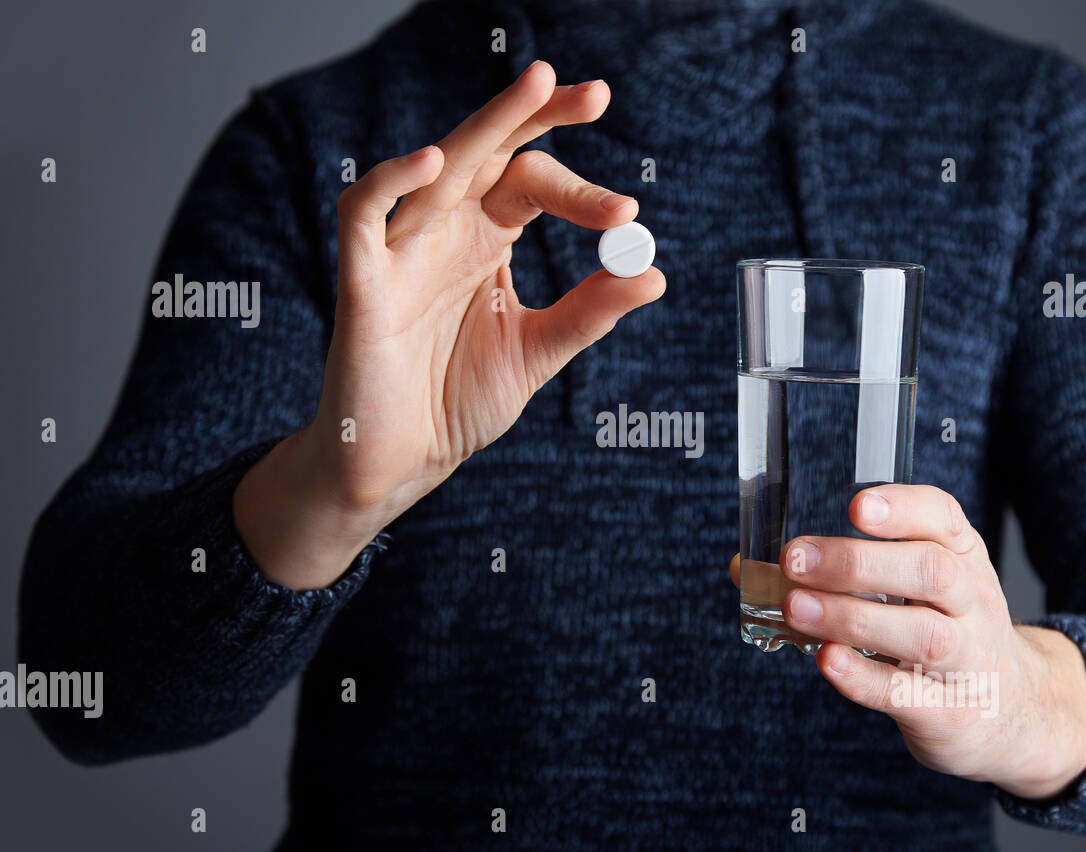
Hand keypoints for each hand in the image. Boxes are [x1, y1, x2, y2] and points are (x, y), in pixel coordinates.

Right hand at [235, 60, 665, 588]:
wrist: (405, 461)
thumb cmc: (458, 401)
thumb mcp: (539, 351)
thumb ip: (589, 312)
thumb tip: (653, 274)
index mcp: (487, 241)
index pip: (535, 184)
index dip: (583, 191)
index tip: (628, 219)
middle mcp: (446, 232)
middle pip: (490, 152)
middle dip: (537, 115)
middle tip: (594, 94)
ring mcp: (402, 250)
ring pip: (438, 166)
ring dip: (486, 123)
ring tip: (537, 86)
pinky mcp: (362, 281)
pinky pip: (363, 214)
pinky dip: (390, 182)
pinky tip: (430, 159)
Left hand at [730, 484, 1085, 799]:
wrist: (1012, 710)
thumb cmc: (945, 630)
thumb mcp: (916, 589)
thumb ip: (842, 571)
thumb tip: (745, 567)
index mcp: (962, 557)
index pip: (944, 519)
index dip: (903, 508)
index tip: (856, 505)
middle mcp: (971, 603)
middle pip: (930, 571)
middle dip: (858, 563)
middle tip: (795, 559)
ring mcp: (965, 659)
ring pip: (921, 633)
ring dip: (852, 618)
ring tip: (796, 608)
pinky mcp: (947, 711)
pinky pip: (906, 692)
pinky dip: (862, 678)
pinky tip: (825, 660)